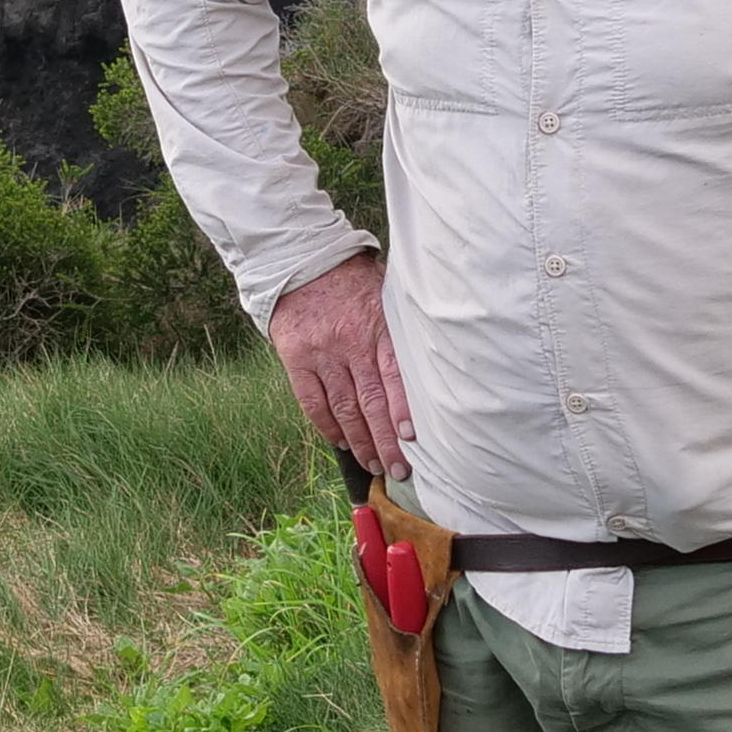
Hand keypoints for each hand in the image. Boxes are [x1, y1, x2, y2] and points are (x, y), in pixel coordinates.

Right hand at [265, 252, 411, 479]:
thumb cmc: (353, 282)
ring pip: (343, 408)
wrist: (302, 263)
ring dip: (359, 441)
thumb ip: (403, 329)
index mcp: (378, 326)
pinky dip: (328, 426)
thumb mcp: (386, 296)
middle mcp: (349, 342)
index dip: (402, 409)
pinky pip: (313, 402)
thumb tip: (434, 367)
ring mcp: (321, 353)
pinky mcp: (296, 359)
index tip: (411, 438)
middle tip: (398, 469)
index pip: (394, 375)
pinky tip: (342, 443)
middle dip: (385, 440)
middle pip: (370, 401)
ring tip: (373, 464)